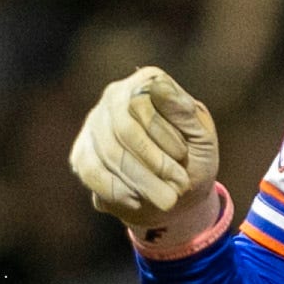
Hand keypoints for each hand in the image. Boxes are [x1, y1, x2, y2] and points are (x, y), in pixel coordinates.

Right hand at [70, 65, 219, 239]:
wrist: (175, 192)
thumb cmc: (193, 157)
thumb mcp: (201, 135)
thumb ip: (183, 111)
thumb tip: (158, 86)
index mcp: (146, 83)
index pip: (141, 103)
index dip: (162, 134)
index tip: (183, 157)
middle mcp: (115, 96)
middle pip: (123, 129)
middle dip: (154, 163)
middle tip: (178, 187)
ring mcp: (94, 124)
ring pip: (109, 153)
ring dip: (141, 181)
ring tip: (167, 200)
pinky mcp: (82, 152)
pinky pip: (90, 171)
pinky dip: (115, 190)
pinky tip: (136, 200)